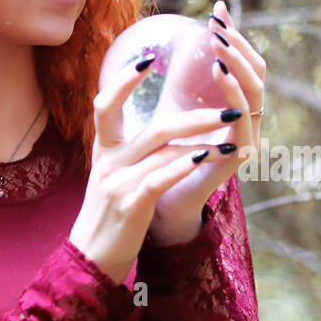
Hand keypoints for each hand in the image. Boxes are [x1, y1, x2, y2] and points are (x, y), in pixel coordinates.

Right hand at [68, 52, 237, 283]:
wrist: (89, 260)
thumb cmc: (110, 218)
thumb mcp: (112, 178)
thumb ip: (131, 154)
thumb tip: (163, 132)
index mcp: (103, 151)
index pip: (104, 104)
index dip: (123, 81)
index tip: (147, 59)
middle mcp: (109, 162)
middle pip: (155, 127)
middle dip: (196, 116)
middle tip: (229, 107)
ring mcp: (119, 183)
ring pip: (162, 149)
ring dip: (202, 138)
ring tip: (231, 135)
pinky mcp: (132, 205)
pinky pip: (160, 177)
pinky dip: (186, 163)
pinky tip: (209, 156)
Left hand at [149, 0, 266, 243]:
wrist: (163, 200)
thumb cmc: (167, 154)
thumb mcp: (172, 106)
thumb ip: (180, 79)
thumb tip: (172, 38)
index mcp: (234, 107)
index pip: (243, 62)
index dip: (234, 34)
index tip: (217, 7)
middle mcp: (246, 119)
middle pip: (257, 72)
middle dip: (239, 43)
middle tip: (218, 22)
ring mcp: (246, 137)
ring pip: (256, 92)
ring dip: (238, 63)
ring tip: (219, 41)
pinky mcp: (239, 155)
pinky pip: (244, 118)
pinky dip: (235, 92)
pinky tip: (219, 72)